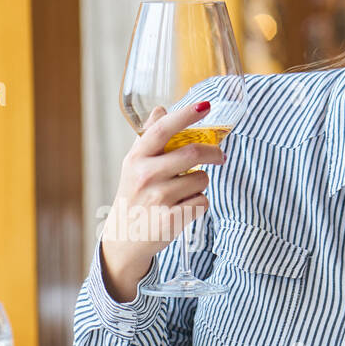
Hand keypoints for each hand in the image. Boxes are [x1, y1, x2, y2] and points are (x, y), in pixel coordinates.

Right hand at [101, 101, 226, 279]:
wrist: (125, 239)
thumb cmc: (135, 196)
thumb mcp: (134, 165)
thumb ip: (149, 138)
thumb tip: (162, 109)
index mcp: (137, 158)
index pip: (163, 129)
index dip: (186, 115)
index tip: (205, 106)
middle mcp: (145, 175)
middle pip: (193, 153)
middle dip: (213, 153)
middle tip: (220, 156)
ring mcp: (158, 198)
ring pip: (201, 178)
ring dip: (201, 183)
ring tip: (185, 191)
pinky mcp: (171, 219)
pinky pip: (202, 201)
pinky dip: (199, 202)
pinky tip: (184, 207)